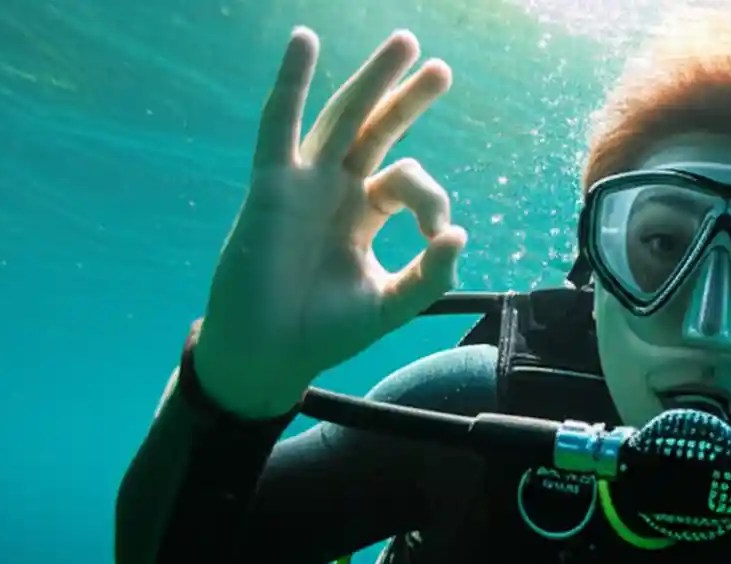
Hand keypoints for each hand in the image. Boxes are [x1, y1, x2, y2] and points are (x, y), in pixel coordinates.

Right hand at [193, 26, 465, 417]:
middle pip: (379, 131)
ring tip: (405, 43)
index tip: (437, 237)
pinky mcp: (273, 187)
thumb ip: (429, 276)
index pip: (408, 182)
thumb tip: (460, 235)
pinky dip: (291, 83)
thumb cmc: (326, 331)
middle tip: (442, 70)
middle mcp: (336, 190)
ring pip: (343, 117)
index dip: (432, 200)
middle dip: (410, 99)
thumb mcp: (391, 304)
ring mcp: (304, 184)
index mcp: (364, 213)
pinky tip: (304, 43)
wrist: (269, 353)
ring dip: (373, 79)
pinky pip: (279, 125)